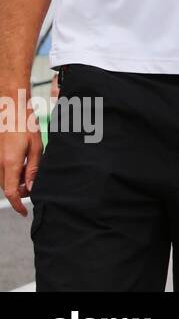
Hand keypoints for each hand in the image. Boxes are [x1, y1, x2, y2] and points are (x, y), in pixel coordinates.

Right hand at [1, 90, 41, 214]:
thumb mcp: (36, 146)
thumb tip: (32, 188)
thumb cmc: (25, 123)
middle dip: (19, 191)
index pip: (11, 193)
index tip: (24, 212)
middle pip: (7, 187)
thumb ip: (33, 169)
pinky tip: (21, 162)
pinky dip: (10, 172)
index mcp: (10, 163)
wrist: (9, 106)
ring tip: (29, 170)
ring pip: (2, 179)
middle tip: (33, 185)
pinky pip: (0, 169)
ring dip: (14, 181)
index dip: (17, 205)